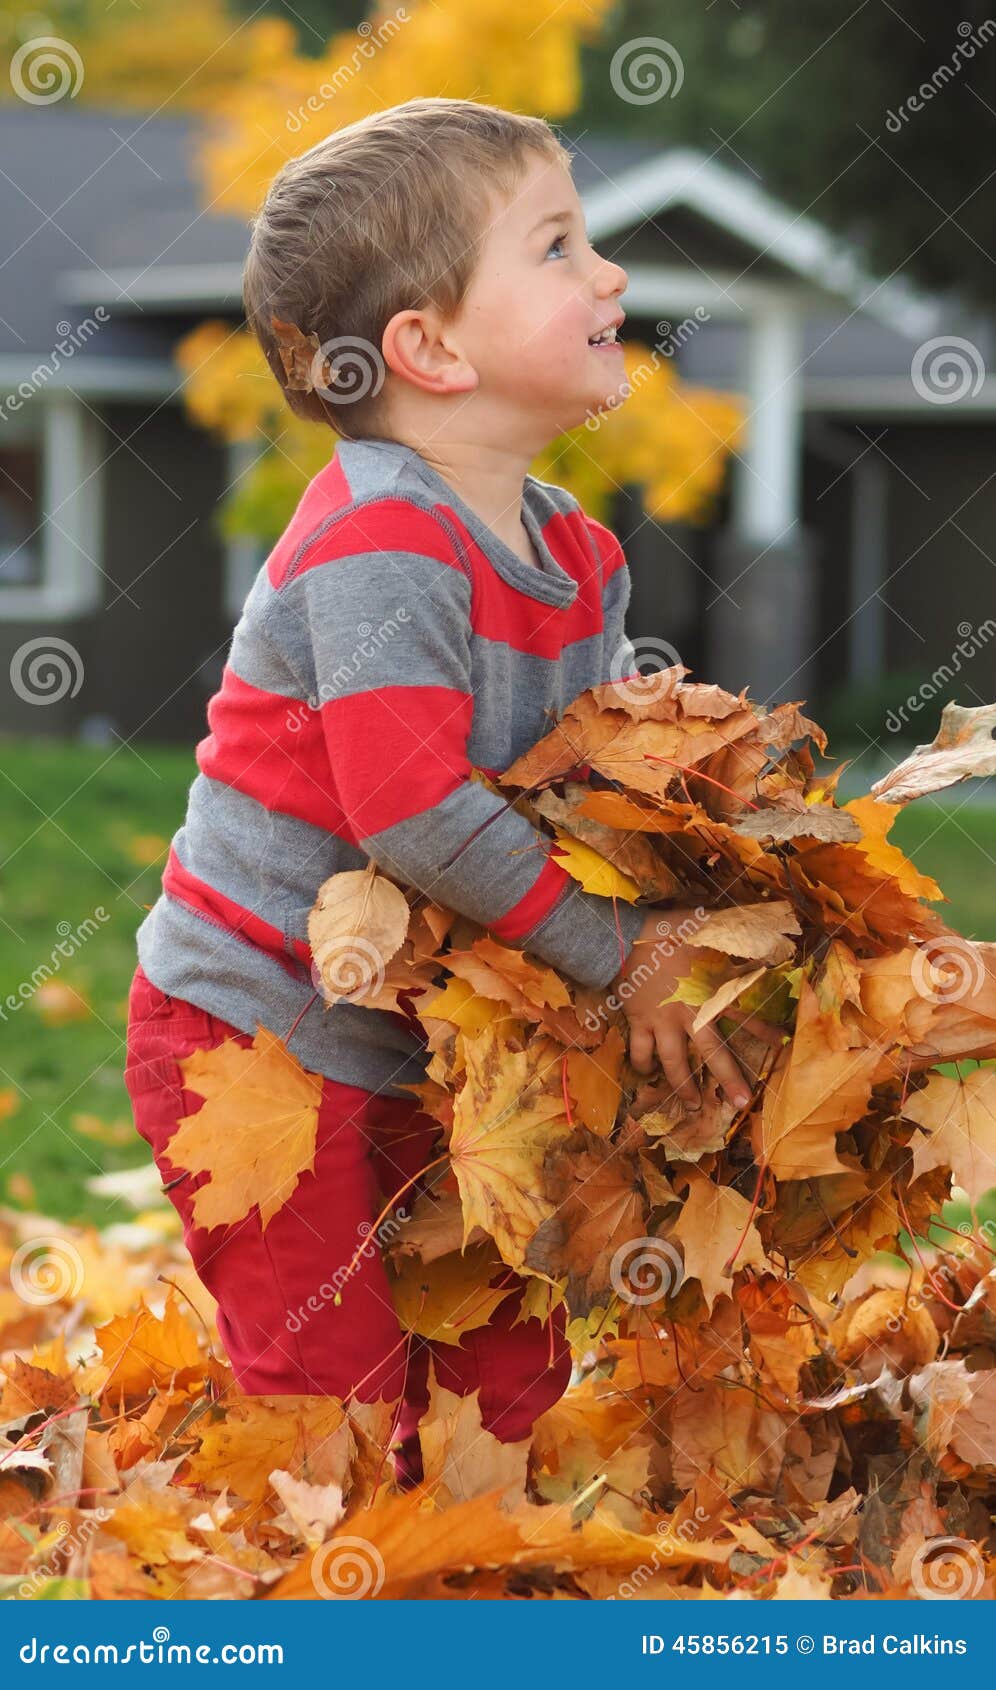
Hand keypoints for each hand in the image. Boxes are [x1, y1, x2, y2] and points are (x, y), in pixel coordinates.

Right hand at [610, 909, 782, 1108]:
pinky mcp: (638, 1022)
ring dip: (684, 1087)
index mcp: (709, 993)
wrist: (623, 938)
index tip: (783, 1045)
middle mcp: (689, 1015)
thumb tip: (765, 945)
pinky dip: (643, 1065)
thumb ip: (734, 941)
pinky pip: (640, 1051)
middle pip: (712, 1053)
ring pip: (674, 1063)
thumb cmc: (668, 932)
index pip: (743, 1014)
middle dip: (729, 1079)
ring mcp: (662, 1023)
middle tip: (741, 1104)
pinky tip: (647, 1074)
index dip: (764, 1030)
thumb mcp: (707, 931)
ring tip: (692, 1107)